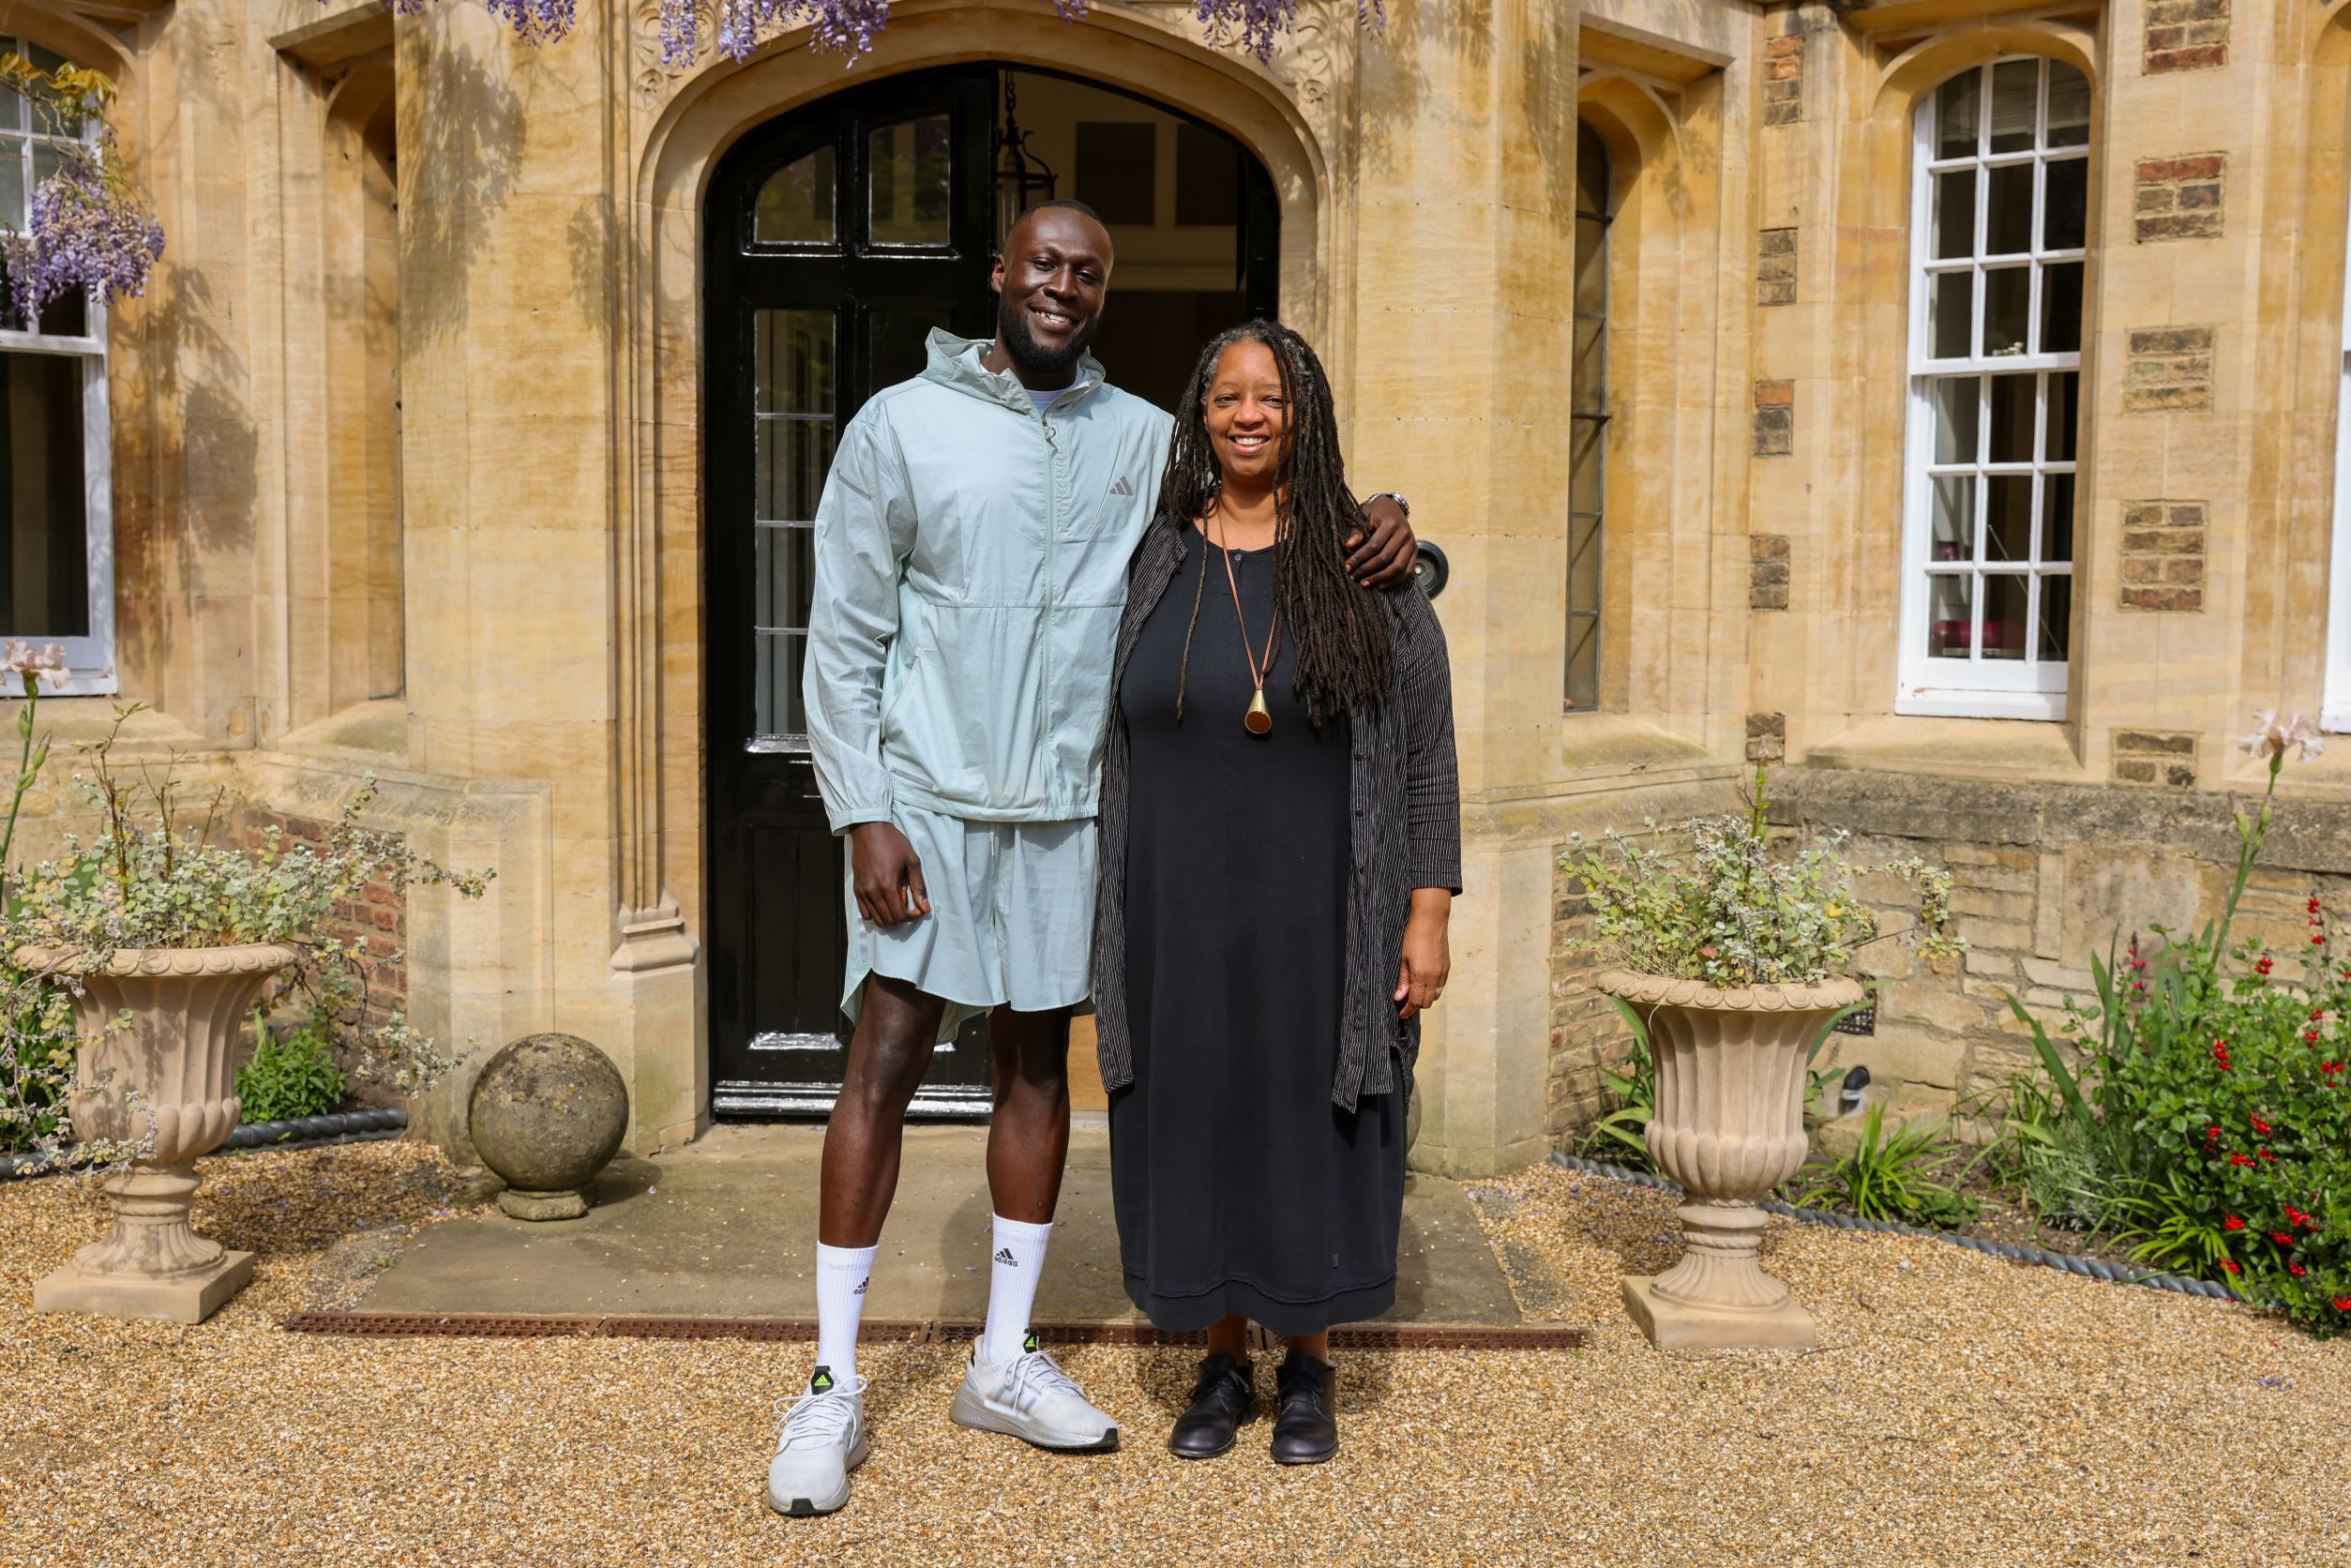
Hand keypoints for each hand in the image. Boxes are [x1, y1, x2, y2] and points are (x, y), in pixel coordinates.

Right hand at [849, 822, 929, 926]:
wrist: (869, 829)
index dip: (912, 916)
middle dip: (901, 916)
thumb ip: (918, 886)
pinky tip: (883, 900)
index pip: (900, 915)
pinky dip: (876, 913)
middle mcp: (873, 892)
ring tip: (894, 897)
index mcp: (887, 885)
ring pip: (877, 919)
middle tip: (906, 898)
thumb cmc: (893, 842)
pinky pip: (864, 913)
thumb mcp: (912, 861)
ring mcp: (862, 891)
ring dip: (889, 915)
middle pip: (889, 920)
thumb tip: (925, 908)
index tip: (917, 909)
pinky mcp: (856, 889)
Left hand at [1345, 495, 1415, 588]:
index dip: (1359, 559)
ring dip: (1381, 579)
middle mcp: (1404, 534)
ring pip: (1398, 568)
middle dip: (1367, 570)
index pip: (1374, 546)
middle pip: (1385, 558)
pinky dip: (1394, 581)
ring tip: (1365, 584)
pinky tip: (1380, 585)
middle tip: (1354, 577)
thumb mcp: (1363, 516)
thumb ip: (1356, 531)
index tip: (1347, 567)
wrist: (1393, 508)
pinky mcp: (1415, 552)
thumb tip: (1349, 546)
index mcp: (1391, 523)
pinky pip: (1407, 571)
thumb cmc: (1375, 513)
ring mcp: (1412, 544)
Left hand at [1394, 890, 1451, 1018]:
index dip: (1408, 1010)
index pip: (1416, 1002)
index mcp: (1422, 976)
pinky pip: (1441, 986)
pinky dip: (1432, 989)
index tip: (1401, 1013)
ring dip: (1425, 997)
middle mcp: (1435, 977)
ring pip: (1435, 995)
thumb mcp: (1403, 959)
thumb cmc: (1413, 937)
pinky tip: (1424, 982)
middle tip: (1405, 1001)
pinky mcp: (1447, 967)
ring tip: (1414, 991)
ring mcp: (1443, 973)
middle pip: (1427, 1003)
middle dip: (1416, 1005)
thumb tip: (1399, 998)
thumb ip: (1403, 981)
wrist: (1431, 921)